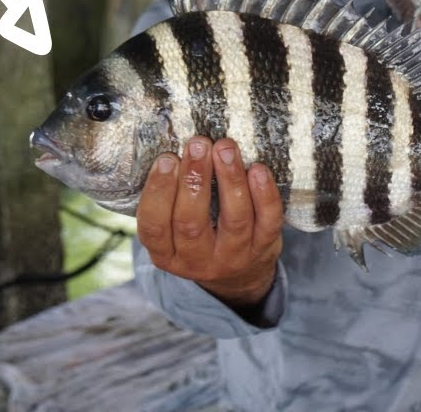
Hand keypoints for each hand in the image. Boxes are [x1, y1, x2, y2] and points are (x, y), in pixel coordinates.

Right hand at [135, 137, 283, 309]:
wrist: (240, 275)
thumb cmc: (200, 235)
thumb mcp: (173, 228)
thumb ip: (170, 198)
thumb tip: (175, 149)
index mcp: (166, 254)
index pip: (154, 226)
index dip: (158, 191)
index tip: (167, 158)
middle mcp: (197, 261)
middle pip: (191, 222)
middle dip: (194, 179)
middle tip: (198, 145)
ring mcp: (233, 257)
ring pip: (233, 219)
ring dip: (230, 179)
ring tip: (225, 148)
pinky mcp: (263, 248)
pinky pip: (267, 221)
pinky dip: (264, 194)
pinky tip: (258, 169)